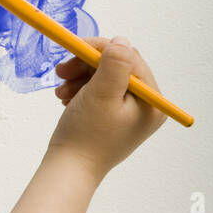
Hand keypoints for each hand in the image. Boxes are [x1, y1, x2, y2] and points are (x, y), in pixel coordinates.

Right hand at [46, 36, 166, 182]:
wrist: (68, 170)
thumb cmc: (86, 136)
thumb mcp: (102, 94)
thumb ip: (115, 64)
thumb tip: (120, 41)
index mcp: (151, 103)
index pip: (130, 60)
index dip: (101, 50)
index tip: (74, 49)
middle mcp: (144, 106)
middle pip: (116, 67)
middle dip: (87, 65)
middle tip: (62, 70)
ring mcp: (128, 113)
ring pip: (103, 77)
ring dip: (79, 77)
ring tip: (61, 89)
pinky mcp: (111, 117)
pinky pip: (97, 91)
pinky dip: (79, 89)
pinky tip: (65, 97)